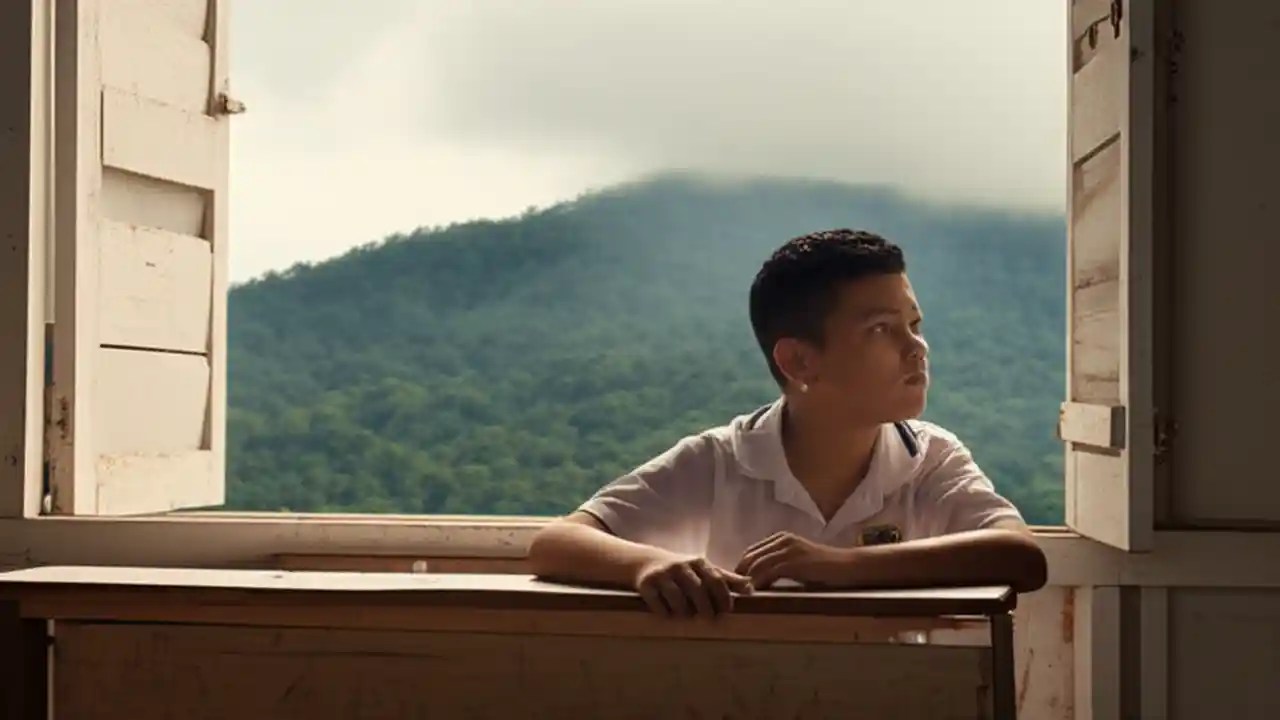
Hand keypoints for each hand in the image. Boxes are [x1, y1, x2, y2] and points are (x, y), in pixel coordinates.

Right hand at [633, 555, 753, 617]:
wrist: (646, 562)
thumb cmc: (683, 571)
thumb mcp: (704, 570)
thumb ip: (727, 579)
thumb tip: (752, 588)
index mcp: (698, 562)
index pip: (716, 580)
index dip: (724, 598)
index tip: (727, 612)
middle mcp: (680, 566)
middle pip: (699, 592)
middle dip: (706, 609)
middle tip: (710, 619)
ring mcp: (662, 575)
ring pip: (679, 601)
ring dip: (685, 613)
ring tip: (687, 616)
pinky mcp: (646, 584)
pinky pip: (659, 605)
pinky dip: (665, 613)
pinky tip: (668, 615)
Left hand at [735, 532, 849, 588]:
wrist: (848, 567)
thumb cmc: (826, 569)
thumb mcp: (799, 563)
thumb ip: (780, 566)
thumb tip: (760, 581)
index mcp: (782, 538)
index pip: (752, 551)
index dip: (742, 567)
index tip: (737, 583)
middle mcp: (783, 540)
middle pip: (750, 556)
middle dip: (740, 574)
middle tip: (735, 591)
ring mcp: (789, 549)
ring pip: (757, 564)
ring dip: (747, 580)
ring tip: (742, 594)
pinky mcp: (795, 561)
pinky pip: (769, 571)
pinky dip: (759, 582)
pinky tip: (756, 592)